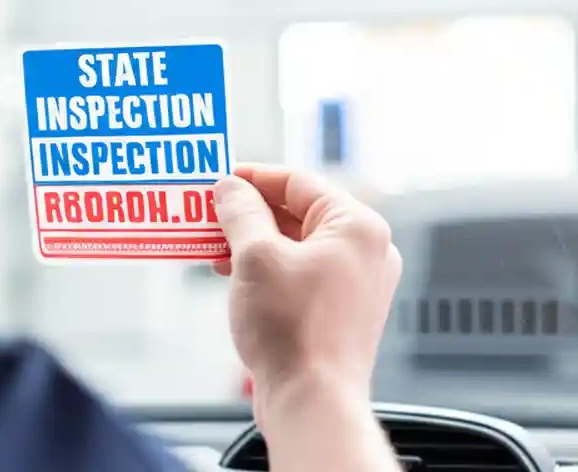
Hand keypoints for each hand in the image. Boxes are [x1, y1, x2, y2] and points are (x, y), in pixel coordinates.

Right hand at [213, 164, 400, 400]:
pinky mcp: (340, 311)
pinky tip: (234, 276)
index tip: (221, 179)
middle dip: (249, 214)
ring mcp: (356, 283)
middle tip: (211, 213)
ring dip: (253, 242)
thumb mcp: (255, 256)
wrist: (311, 401)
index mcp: (358, 227)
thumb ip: (240, 212)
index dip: (253, 177)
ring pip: (296, 244)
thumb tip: (230, 188)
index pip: (298, 182)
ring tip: (214, 247)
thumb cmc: (294, 331)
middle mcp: (366, 251)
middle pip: (298, 212)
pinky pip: (300, 273)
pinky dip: (267, 269)